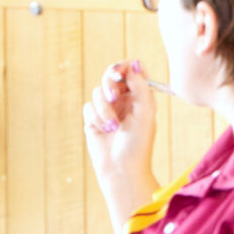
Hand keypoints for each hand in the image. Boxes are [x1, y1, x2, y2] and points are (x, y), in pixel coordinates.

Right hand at [84, 60, 156, 180]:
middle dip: (110, 85)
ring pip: (97, 92)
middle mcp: (123, 100)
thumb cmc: (138, 144)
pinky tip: (105, 131)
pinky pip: (88, 106)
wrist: (121, 170)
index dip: (124, 67)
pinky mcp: (93, 118)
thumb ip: (141, 87)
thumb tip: (135, 64)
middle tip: (113, 96)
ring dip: (104, 109)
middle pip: (110, 75)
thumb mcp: (145, 114)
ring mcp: (107, 109)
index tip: (120, 73)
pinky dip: (96, 118)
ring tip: (113, 127)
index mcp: (140, 96)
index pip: (131, 70)